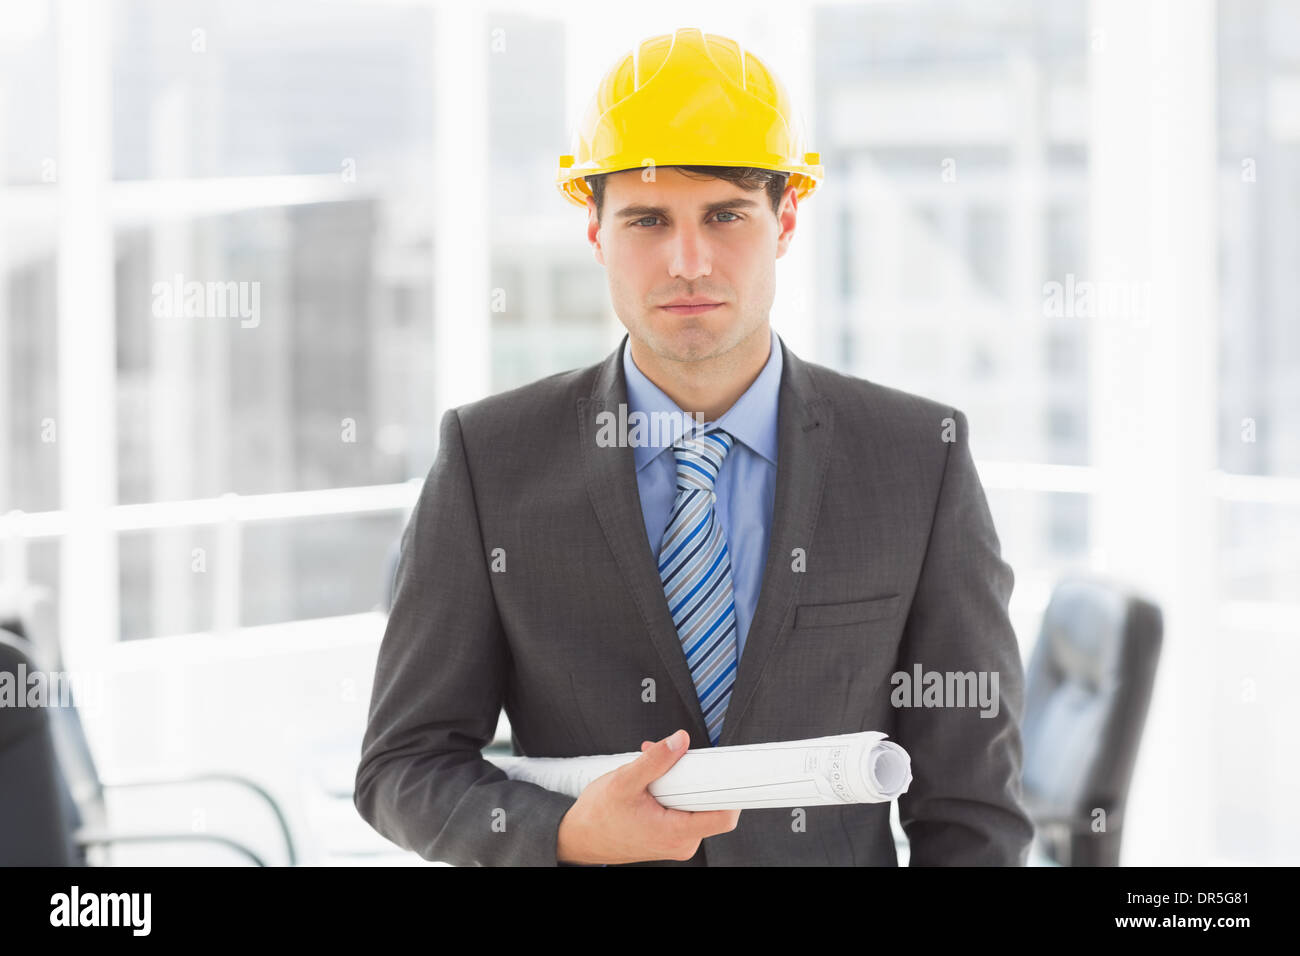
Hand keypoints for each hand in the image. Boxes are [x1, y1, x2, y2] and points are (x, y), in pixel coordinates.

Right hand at [555, 729, 740, 863]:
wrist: (579, 838)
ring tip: (653, 772)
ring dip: (680, 782)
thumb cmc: (598, 817)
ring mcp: (677, 841)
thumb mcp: (624, 781)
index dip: (732, 790)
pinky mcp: (670, 836)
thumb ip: (655, 760)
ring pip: (696, 805)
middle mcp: (681, 842)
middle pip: (710, 804)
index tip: (732, 770)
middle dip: (694, 776)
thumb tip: (679, 740)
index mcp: (676, 833)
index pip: (724, 816)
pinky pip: (684, 810)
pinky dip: (673, 792)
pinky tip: (652, 782)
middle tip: (674, 761)